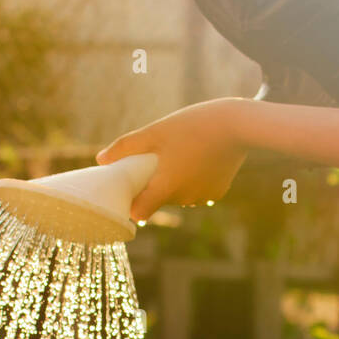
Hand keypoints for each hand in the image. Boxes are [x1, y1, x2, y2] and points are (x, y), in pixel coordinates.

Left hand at [96, 98, 249, 222]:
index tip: (128, 194)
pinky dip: (195, 180)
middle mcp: (184, 199)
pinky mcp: (218, 193)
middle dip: (154, 186)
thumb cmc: (192, 125)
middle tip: (154, 162)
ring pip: (180, 195)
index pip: (140, 213)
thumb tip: (100, 160)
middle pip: (160, 200)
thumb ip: (126, 147)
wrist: (238, 124)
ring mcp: (203, 198)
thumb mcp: (156, 132)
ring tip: (180, 156)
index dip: (131, 205)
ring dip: (175, 182)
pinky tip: (199, 160)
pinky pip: (199, 191)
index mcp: (166, 187)